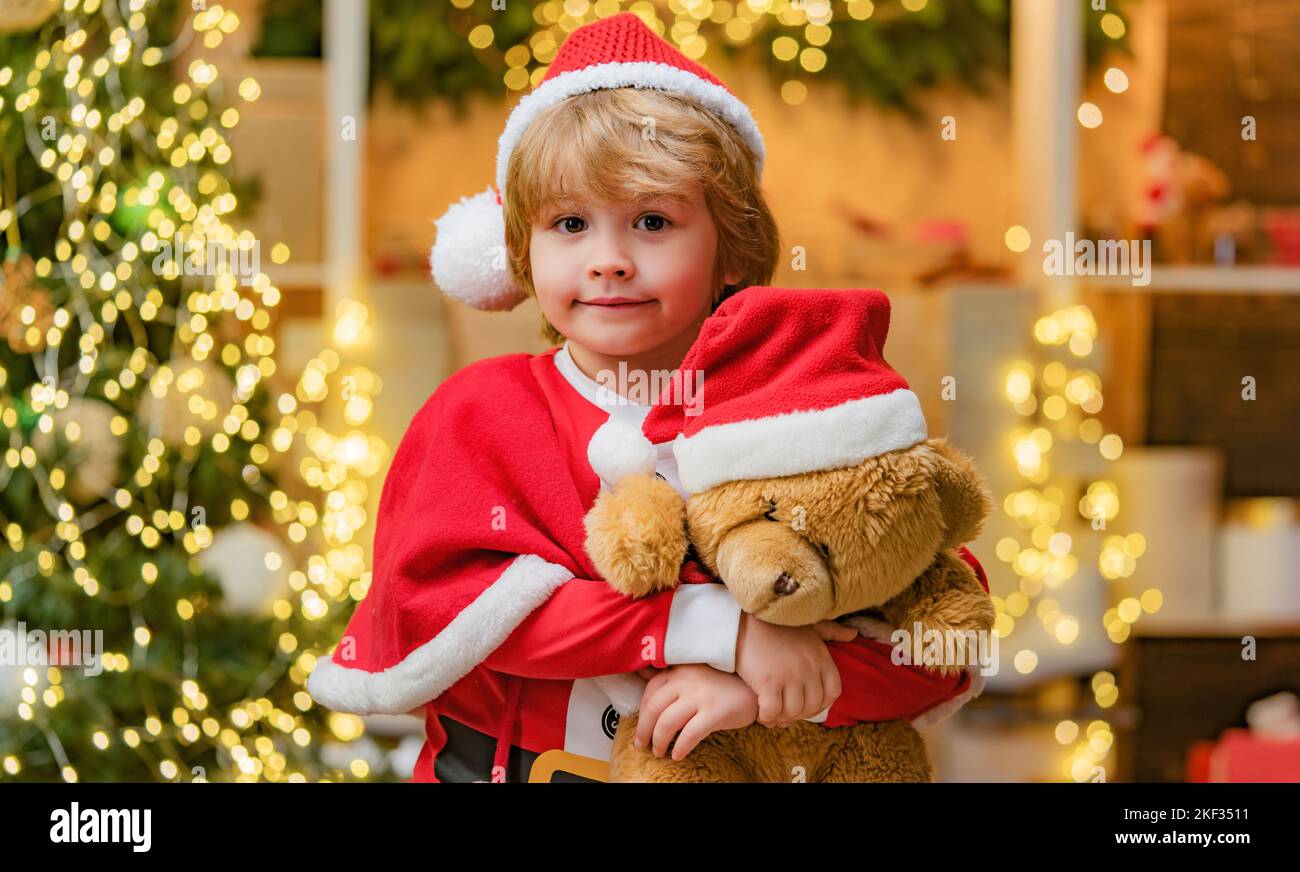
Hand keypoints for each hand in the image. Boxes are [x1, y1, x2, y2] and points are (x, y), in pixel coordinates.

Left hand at [633, 664, 758, 760]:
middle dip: (643, 730)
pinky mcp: (715, 712)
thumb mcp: (697, 674)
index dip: (642, 711)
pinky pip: (690, 734)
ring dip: (658, 741)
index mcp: (681, 669)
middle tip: (642, 744)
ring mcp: (701, 695)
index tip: (642, 725)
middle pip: (653, 707)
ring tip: (658, 752)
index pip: (651, 689)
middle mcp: (687, 679)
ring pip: (667, 722)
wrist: (757, 689)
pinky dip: (680, 748)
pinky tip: (678, 755)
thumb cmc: (724, 684)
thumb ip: (675, 678)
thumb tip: (643, 678)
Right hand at [734, 613, 843, 726]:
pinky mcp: (768, 682)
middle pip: (812, 706)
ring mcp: (789, 675)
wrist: (743, 620)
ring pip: (793, 711)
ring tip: (774, 713)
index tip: (807, 704)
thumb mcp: (810, 624)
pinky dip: (767, 717)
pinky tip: (762, 713)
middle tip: (787, 711)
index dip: (822, 704)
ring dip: (783, 717)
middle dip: (800, 713)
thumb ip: (833, 631)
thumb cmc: (777, 623)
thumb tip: (854, 634)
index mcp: (821, 657)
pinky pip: (772, 711)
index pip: (833, 693)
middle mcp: (809, 667)